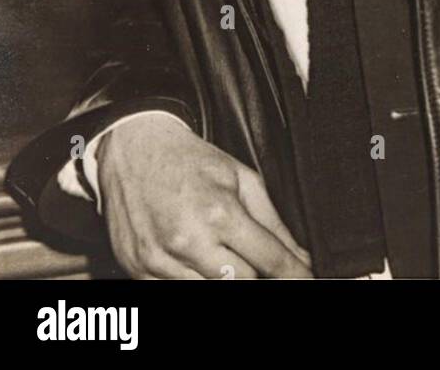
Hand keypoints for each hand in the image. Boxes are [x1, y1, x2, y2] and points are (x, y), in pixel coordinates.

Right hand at [98, 113, 312, 278]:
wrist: (134, 148)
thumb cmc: (190, 160)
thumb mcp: (240, 178)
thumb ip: (272, 222)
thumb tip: (300, 257)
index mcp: (219, 213)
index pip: (269, 261)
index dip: (293, 274)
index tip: (305, 279)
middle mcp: (189, 241)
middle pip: (241, 284)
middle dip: (256, 274)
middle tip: (258, 261)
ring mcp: (160, 260)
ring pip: (208, 292)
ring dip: (223, 277)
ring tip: (221, 252)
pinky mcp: (138, 270)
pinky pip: (173, 292)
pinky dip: (190, 280)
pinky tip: (195, 262)